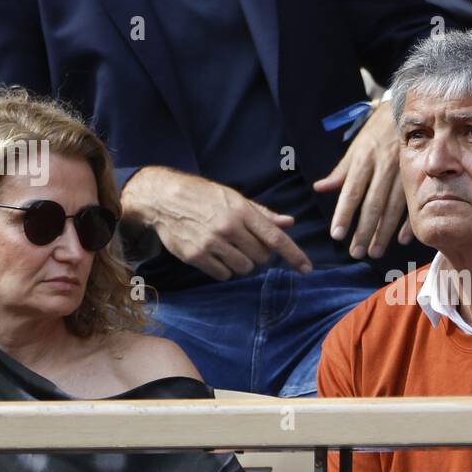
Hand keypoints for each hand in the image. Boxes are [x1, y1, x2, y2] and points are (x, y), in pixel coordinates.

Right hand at [121, 167, 311, 280]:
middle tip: (245, 244)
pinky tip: (215, 255)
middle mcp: (229, 228)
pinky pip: (223, 275)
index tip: (307, 269)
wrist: (164, 199)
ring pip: (243, 269)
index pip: (275, 238)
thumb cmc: (204, 196)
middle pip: (261, 258)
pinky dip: (223, 269)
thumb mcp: (235, 198)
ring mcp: (211, 243)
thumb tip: (289, 223)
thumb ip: (262, 214)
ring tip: (228, 248)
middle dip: (259, 255)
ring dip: (241, 263)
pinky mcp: (196, 256)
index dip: (294, 255)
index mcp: (242, 212)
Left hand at [312, 102, 413, 259]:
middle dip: (364, 230)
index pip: (351, 191)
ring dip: (384, 232)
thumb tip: (320, 188)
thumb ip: (340, 171)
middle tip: (356, 253)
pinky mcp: (419, 175)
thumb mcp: (356, 147)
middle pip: (373, 204)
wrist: (408, 110)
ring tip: (374, 251)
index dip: (344, 214)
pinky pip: (413, 202)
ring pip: (393, 207)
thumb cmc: (377, 131)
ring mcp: (403, 172)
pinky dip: (408, 222)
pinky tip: (401, 240)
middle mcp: (384, 167)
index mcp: (364, 159)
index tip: (336, 235)